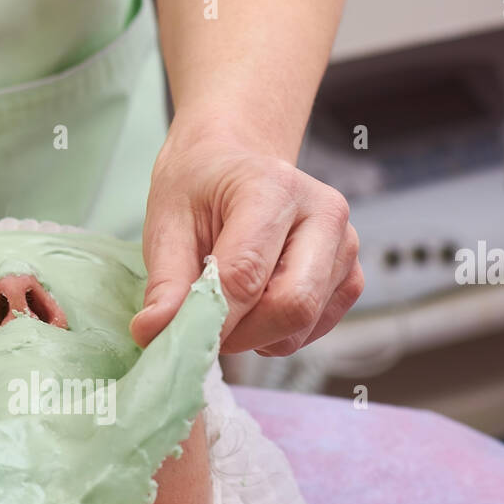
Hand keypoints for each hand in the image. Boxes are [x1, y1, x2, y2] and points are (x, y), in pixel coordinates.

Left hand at [133, 121, 362, 355]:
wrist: (232, 167)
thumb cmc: (200, 190)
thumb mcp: (166, 224)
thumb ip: (165, 283)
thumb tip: (153, 333)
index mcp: (275, 189)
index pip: (247, 274)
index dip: (211, 319)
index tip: (177, 337)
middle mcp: (324, 215)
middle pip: (292, 306)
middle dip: (240, 334)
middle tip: (202, 327)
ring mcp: (345, 248)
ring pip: (301, 326)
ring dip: (255, 336)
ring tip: (226, 307)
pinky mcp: (349, 278)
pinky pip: (313, 331)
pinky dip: (275, 335)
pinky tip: (253, 307)